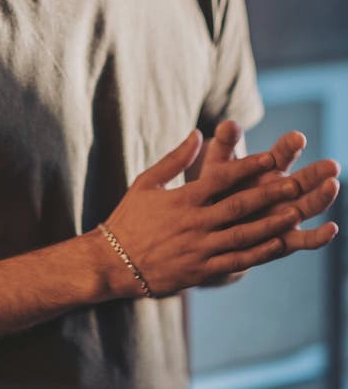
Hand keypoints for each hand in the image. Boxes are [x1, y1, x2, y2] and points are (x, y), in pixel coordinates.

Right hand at [102, 130, 305, 298]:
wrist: (112, 262)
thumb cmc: (129, 217)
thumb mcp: (147, 182)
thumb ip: (175, 158)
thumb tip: (197, 133)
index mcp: (182, 199)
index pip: (220, 178)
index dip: (247, 167)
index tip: (269, 158)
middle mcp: (193, 223)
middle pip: (237, 206)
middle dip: (267, 193)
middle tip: (292, 183)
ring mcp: (198, 249)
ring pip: (242, 235)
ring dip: (270, 224)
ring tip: (293, 213)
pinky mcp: (200, 271)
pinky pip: (234, 262)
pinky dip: (258, 253)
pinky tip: (277, 244)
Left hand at [201, 121, 339, 256]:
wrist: (212, 226)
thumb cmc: (215, 190)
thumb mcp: (218, 166)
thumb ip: (224, 145)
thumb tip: (228, 124)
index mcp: (269, 167)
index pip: (283, 153)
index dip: (290, 146)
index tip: (297, 137)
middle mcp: (283, 189)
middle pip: (304, 179)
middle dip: (317, 172)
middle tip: (331, 165)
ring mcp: (287, 214)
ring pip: (310, 205)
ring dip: (323, 197)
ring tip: (333, 186)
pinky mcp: (286, 240)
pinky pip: (306, 240)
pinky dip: (320, 236)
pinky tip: (332, 229)